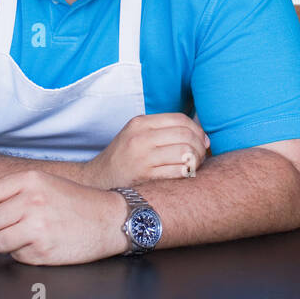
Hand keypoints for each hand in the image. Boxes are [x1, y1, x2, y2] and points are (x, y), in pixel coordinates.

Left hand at [0, 170, 127, 264]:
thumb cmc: (77, 202)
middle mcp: (31, 201)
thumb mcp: (46, 183)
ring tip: (31, 235)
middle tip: (18, 225)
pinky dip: (24, 253)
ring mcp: (37, 226)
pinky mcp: (42, 250)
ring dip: (8, 242)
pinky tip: (44, 244)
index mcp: (31, 180)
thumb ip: (14, 190)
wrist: (110, 219)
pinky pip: (15, 256)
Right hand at [79, 113, 209, 188]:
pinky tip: (185, 176)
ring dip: (196, 161)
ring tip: (193, 167)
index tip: (202, 141)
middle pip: (186, 135)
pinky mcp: (145, 176)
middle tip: (201, 156)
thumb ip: (163, 130)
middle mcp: (141, 137)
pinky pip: (178, 171)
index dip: (197, 130)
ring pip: (185, 153)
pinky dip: (188, 173)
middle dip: (200, 147)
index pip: (180, 119)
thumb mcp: (136, 134)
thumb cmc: (123, 158)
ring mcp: (143, 157)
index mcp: (140, 123)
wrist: (97, 180)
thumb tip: (201, 135)